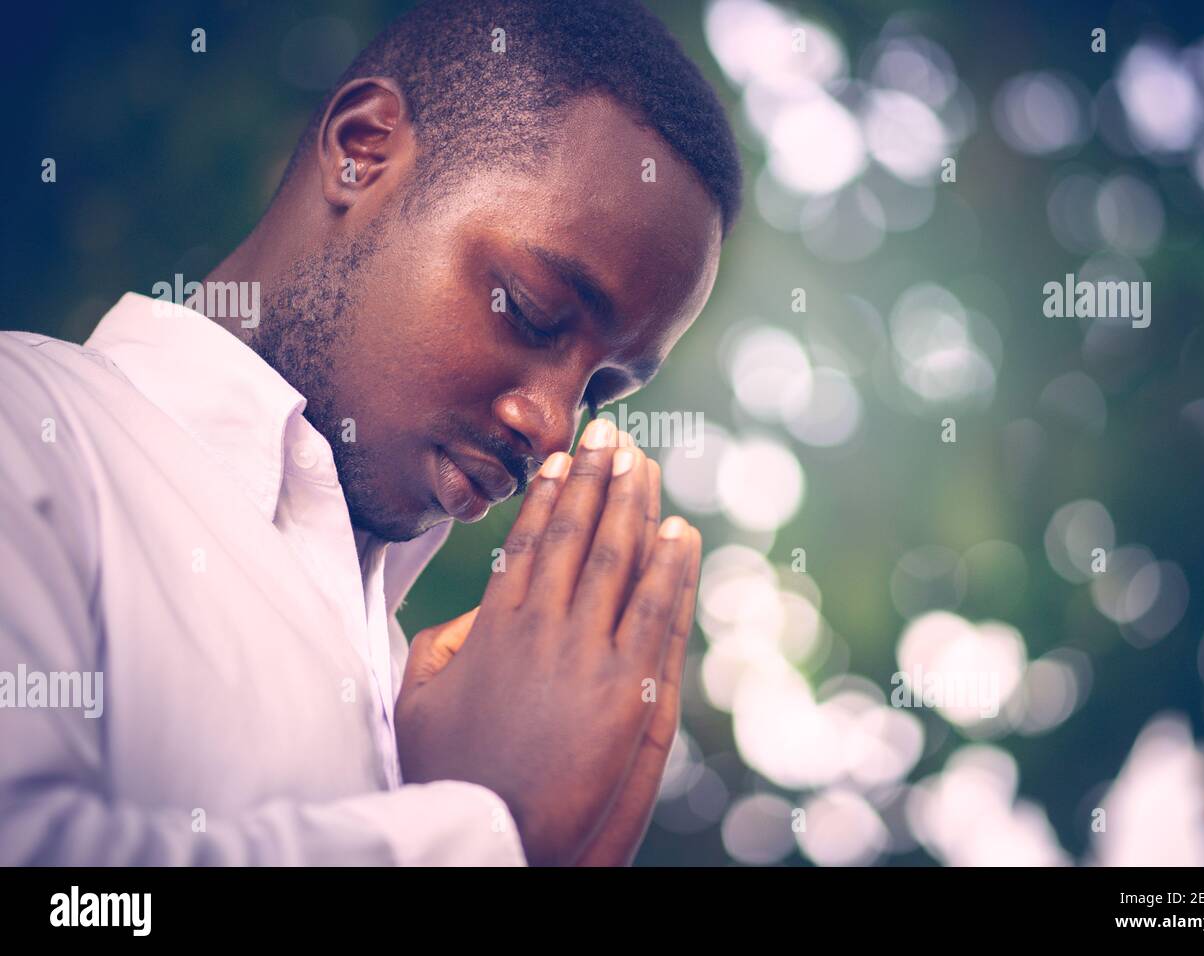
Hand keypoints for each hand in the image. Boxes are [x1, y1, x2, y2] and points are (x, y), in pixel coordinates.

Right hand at [395, 418, 697, 865]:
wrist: (488, 832)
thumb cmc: (448, 772)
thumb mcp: (420, 700)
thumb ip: (444, 644)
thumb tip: (478, 612)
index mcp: (495, 625)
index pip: (530, 541)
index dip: (551, 494)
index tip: (563, 456)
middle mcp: (544, 627)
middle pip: (580, 536)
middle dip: (597, 479)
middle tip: (612, 433)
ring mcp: (590, 656)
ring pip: (621, 562)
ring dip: (636, 506)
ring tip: (646, 463)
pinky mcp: (629, 691)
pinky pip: (658, 612)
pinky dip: (672, 568)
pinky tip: (681, 533)